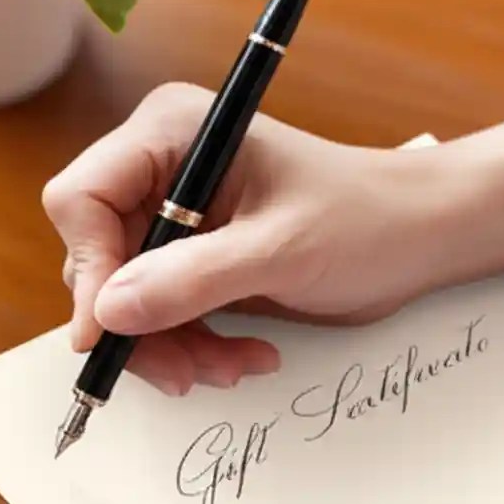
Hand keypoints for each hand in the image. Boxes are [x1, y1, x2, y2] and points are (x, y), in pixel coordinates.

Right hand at [42, 83, 473, 395]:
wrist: (419, 236)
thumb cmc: (367, 219)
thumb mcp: (281, 251)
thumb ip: (192, 279)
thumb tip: (109, 312)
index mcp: (172, 132)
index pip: (84, 198)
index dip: (89, 268)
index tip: (110, 331)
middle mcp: (160, 166)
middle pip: (98, 256)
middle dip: (139, 323)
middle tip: (185, 371)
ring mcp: (173, 211)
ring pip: (125, 296)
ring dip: (170, 345)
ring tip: (230, 368)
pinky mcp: (191, 253)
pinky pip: (159, 310)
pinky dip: (191, 343)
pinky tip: (243, 356)